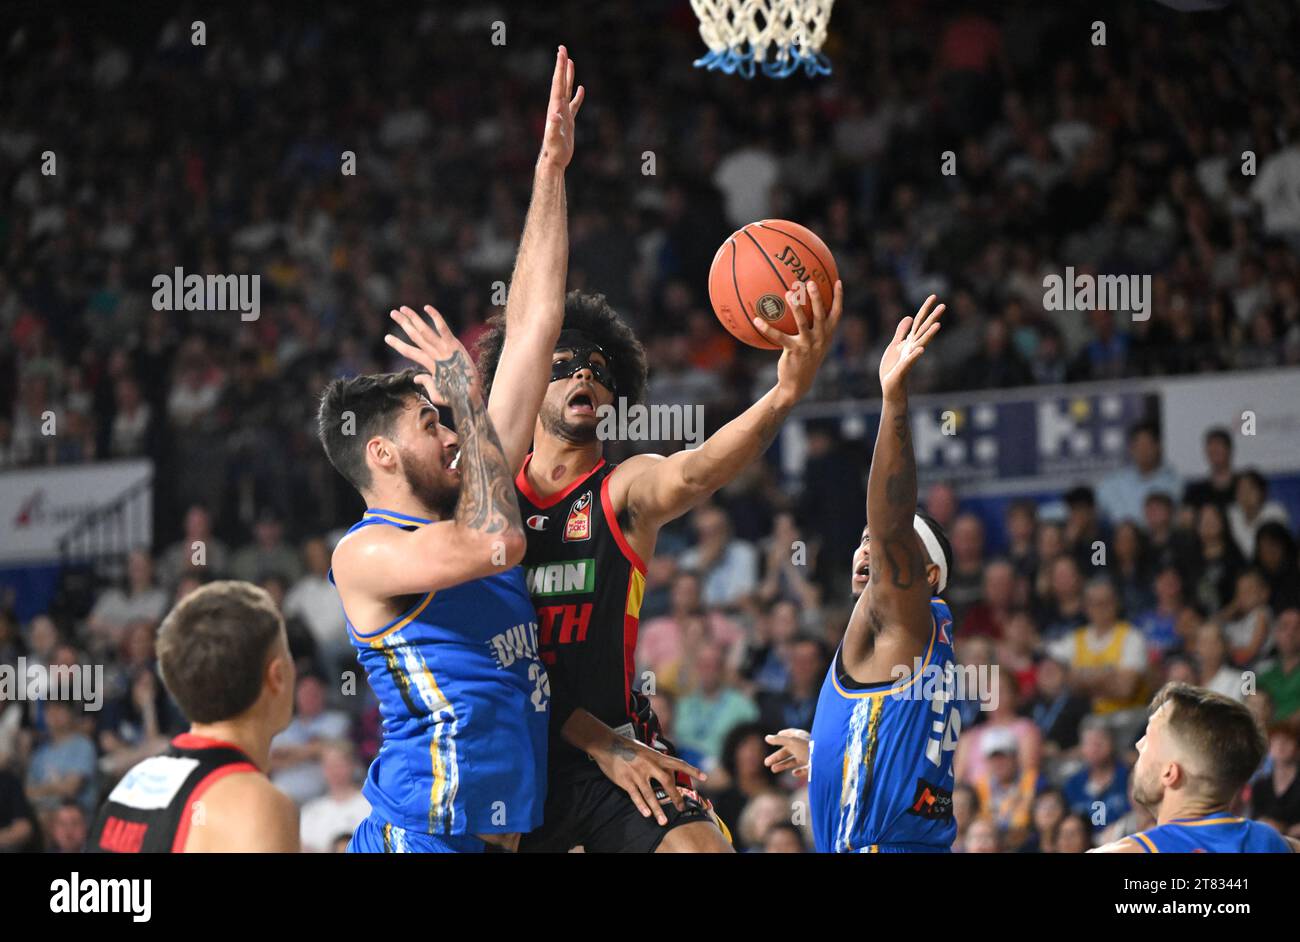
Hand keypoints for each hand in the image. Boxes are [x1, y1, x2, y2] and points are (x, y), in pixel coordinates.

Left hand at [384, 304, 480, 404]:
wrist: (469, 398)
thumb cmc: (454, 398)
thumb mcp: (436, 393)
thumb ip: (427, 383)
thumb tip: (416, 378)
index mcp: (430, 364)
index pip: (410, 351)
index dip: (398, 344)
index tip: (386, 337)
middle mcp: (435, 354)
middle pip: (415, 336)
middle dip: (404, 324)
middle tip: (392, 313)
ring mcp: (444, 349)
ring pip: (425, 332)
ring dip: (413, 320)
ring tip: (401, 309)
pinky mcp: (454, 346)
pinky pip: (444, 330)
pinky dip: (436, 319)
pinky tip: (427, 308)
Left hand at [537, 45, 584, 173]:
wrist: (554, 161)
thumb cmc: (554, 151)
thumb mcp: (554, 139)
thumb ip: (553, 127)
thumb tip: (556, 115)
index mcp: (555, 107)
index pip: (558, 83)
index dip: (560, 67)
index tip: (561, 52)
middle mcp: (558, 107)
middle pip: (560, 82)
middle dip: (561, 65)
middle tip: (562, 48)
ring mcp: (563, 113)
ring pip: (566, 89)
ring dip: (568, 75)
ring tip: (570, 61)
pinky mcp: (568, 121)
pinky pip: (574, 104)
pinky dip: (577, 95)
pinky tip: (580, 88)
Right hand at [591, 735, 705, 825]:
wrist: (607, 744)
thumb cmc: (628, 747)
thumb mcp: (646, 750)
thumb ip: (657, 759)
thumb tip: (668, 769)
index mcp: (656, 756)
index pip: (678, 763)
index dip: (692, 770)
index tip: (705, 776)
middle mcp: (649, 765)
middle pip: (666, 782)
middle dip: (675, 796)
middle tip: (681, 808)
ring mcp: (637, 773)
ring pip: (650, 794)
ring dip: (657, 809)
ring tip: (663, 821)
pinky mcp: (626, 780)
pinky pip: (635, 795)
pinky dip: (641, 805)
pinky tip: (647, 814)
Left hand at [751, 279, 842, 404]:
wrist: (798, 383)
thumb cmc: (805, 359)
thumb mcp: (814, 344)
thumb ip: (814, 328)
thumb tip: (804, 308)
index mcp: (828, 335)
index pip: (837, 313)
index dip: (839, 297)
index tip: (838, 281)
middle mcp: (821, 338)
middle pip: (821, 314)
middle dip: (817, 297)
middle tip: (810, 282)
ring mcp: (808, 345)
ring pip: (803, 322)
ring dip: (796, 307)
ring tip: (788, 293)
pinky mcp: (794, 351)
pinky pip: (779, 337)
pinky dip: (767, 328)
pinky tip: (757, 319)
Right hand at [764, 728, 810, 777]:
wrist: (827, 760)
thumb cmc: (809, 747)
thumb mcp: (792, 742)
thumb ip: (779, 740)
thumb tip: (766, 737)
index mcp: (800, 737)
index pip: (788, 735)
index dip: (779, 737)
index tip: (771, 740)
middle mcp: (804, 746)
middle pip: (788, 751)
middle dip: (776, 757)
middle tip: (766, 763)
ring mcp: (809, 757)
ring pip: (794, 761)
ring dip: (783, 765)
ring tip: (773, 769)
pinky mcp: (814, 767)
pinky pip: (805, 769)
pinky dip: (799, 771)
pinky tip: (794, 774)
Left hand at [878, 294, 943, 400]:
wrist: (891, 387)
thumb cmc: (893, 367)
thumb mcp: (895, 345)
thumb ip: (901, 332)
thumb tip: (909, 317)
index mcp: (910, 341)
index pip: (919, 322)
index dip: (925, 309)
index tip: (934, 296)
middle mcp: (913, 347)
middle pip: (923, 330)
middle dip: (932, 318)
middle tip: (943, 305)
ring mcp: (909, 357)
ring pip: (921, 344)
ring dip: (929, 335)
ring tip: (938, 325)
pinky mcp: (903, 368)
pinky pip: (910, 361)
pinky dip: (915, 355)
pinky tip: (921, 349)